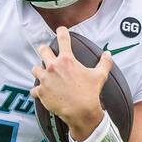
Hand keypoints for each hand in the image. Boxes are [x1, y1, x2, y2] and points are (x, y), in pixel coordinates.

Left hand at [32, 26, 109, 141]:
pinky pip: (33, 89)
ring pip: (34, 69)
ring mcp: (45, 79)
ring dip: (39, 71)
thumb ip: (104, 63)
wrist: (81, 112)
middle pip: (42, 50)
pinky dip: (37, 91)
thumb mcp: (99, 76)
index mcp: (67, 60)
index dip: (61, 31)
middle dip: (44, 51)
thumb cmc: (90, 93)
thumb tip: (108, 54)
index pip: (62, 38)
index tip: (60, 30)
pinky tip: (41, 93)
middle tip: (47, 53)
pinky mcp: (41, 92)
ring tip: (43, 75)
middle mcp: (53, 66)